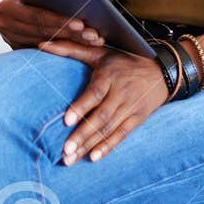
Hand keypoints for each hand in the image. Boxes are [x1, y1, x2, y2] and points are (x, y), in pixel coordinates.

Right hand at [0, 0, 102, 49]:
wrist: (28, 0)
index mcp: (6, 7)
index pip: (36, 15)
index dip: (59, 20)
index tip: (81, 23)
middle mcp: (4, 25)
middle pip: (43, 32)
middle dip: (70, 33)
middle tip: (92, 34)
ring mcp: (11, 40)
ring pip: (47, 44)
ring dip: (73, 42)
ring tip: (93, 40)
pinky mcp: (20, 49)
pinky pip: (46, 51)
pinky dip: (67, 47)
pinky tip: (85, 45)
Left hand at [38, 40, 167, 163]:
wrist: (162, 70)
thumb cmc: (123, 60)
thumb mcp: (99, 52)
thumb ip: (70, 50)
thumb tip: (42, 44)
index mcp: (109, 76)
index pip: (94, 94)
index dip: (81, 107)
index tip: (66, 121)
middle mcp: (120, 93)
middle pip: (100, 117)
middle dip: (82, 135)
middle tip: (65, 151)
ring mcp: (130, 107)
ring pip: (108, 129)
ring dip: (90, 145)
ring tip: (71, 158)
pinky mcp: (138, 119)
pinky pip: (122, 135)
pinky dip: (108, 147)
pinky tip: (94, 157)